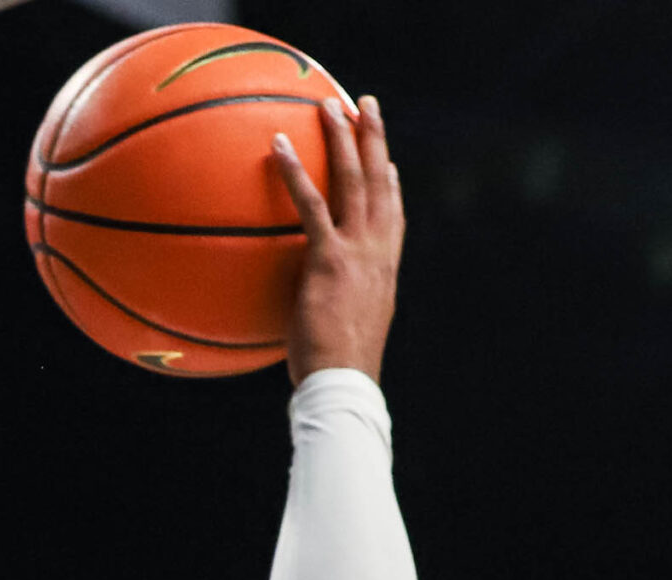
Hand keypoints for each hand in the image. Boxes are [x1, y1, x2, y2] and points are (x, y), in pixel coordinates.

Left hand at [271, 93, 403, 384]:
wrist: (344, 383)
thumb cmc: (338, 370)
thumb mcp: (346, 331)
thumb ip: (336, 307)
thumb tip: (315, 307)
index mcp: (385, 271)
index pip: (393, 218)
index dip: (391, 186)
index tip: (387, 162)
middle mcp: (378, 254)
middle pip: (380, 184)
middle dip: (374, 140)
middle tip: (366, 105)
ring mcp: (358, 253)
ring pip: (354, 182)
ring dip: (343, 138)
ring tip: (330, 104)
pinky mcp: (330, 259)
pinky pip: (311, 206)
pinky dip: (295, 172)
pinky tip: (279, 144)